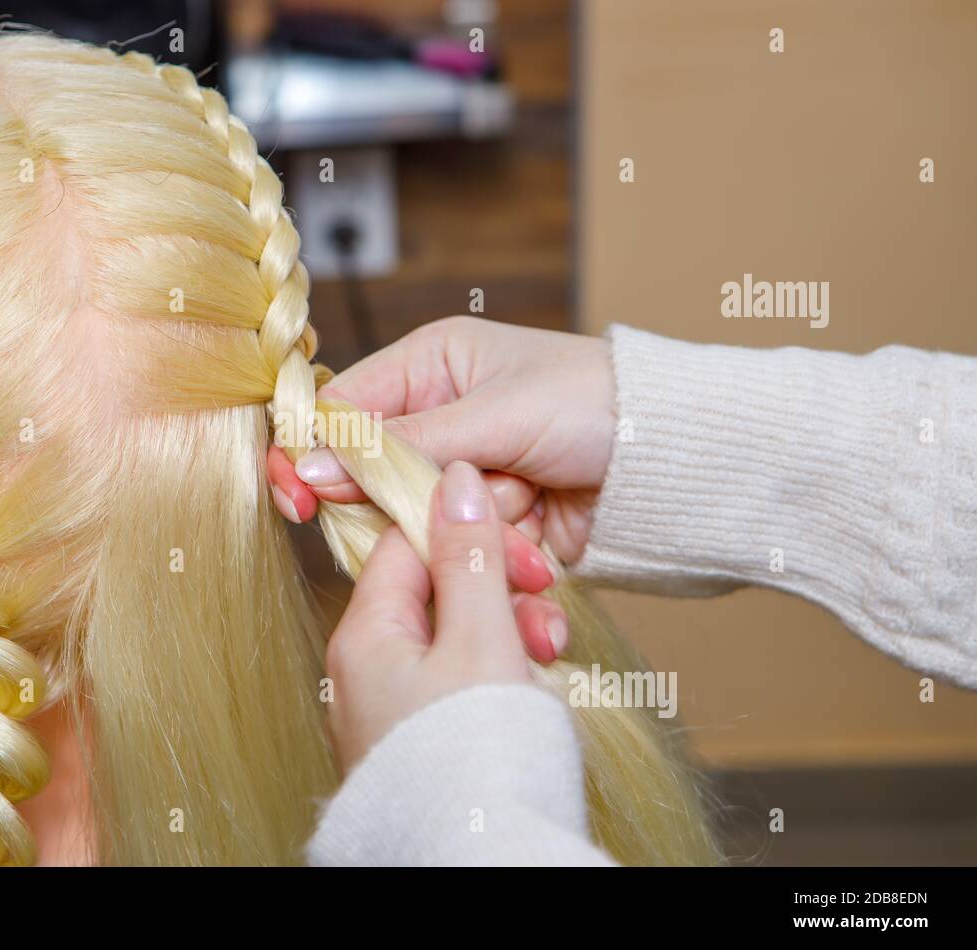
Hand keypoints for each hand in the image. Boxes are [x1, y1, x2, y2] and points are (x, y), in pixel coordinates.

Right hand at [269, 316, 615, 562]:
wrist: (676, 459)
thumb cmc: (595, 404)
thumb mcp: (495, 414)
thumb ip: (403, 447)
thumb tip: (312, 466)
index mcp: (431, 367)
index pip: (344, 411)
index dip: (316, 453)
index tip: (300, 497)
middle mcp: (441, 420)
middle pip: (377, 479)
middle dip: (414, 505)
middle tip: (452, 508)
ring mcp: (467, 476)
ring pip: (421, 525)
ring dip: (473, 530)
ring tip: (530, 506)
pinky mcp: (494, 524)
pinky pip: (463, 552)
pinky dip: (501, 557)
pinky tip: (541, 544)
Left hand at [324, 461, 562, 772]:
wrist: (482, 863)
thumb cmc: (477, 755)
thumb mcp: (481, 639)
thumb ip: (470, 557)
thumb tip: (454, 479)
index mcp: (365, 635)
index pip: (404, 544)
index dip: (465, 530)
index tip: (521, 537)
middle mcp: (367, 670)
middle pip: (434, 590)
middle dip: (498, 589)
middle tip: (544, 609)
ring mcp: (393, 708)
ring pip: (456, 636)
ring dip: (510, 631)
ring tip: (548, 654)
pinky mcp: (423, 739)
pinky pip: (461, 681)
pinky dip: (501, 673)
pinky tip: (533, 689)